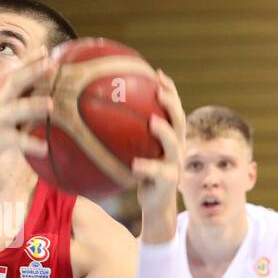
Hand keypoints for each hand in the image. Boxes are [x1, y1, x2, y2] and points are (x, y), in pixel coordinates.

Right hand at [0, 53, 55, 170]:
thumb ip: (16, 110)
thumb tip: (40, 104)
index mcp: (0, 99)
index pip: (15, 75)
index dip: (29, 62)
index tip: (45, 50)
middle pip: (15, 83)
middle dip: (33, 72)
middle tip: (52, 64)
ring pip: (16, 110)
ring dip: (34, 105)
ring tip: (51, 104)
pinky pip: (16, 141)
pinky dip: (31, 145)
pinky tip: (45, 148)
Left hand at [132, 68, 185, 243]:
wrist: (155, 204)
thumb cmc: (141, 174)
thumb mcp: (135, 151)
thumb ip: (126, 134)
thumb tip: (97, 111)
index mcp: (170, 136)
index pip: (173, 106)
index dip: (168, 88)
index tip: (156, 73)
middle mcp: (177, 147)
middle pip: (179, 119)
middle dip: (171, 103)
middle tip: (158, 91)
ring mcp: (175, 164)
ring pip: (174, 144)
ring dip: (164, 132)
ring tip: (152, 122)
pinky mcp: (169, 182)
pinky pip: (158, 172)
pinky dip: (147, 167)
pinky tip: (134, 164)